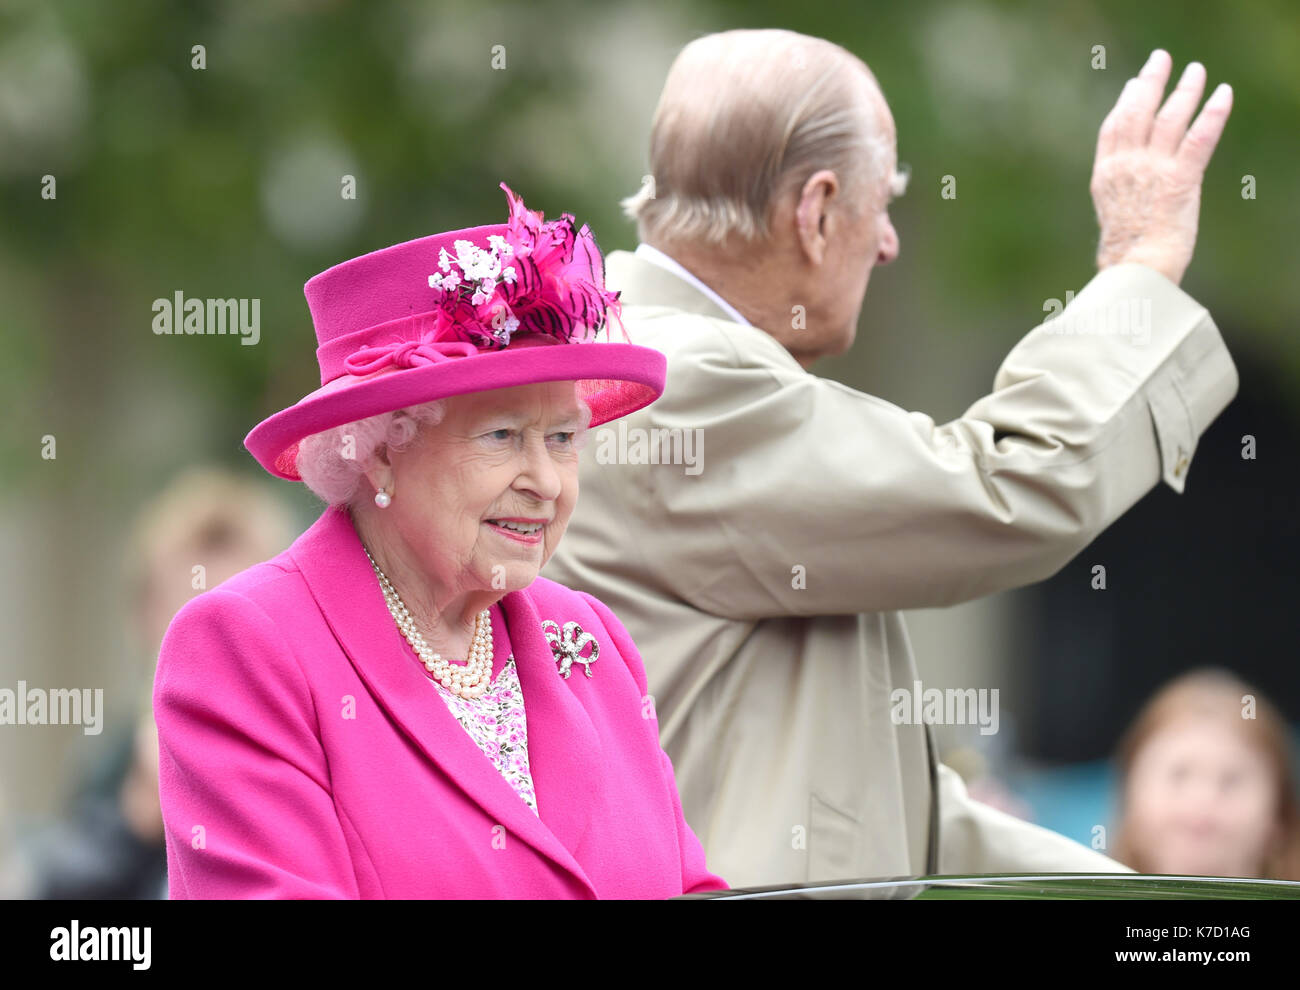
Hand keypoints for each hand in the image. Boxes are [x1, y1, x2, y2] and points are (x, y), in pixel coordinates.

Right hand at [1091, 49, 1232, 285]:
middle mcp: (1126, 167)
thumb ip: (1123, 191)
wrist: (1134, 270)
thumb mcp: (1114, 215)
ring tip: (1196, 72)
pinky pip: (1199, 138)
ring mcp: (1152, 171)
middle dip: (1150, 82)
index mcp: (1106, 176)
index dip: (1125, 101)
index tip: (1135, 83)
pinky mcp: (1180, 180)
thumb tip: (1130, 186)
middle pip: (1137, 112)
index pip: (1113, 127)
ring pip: (1168, 119)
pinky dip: (1212, 114)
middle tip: (1162, 60)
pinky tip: (1222, 95)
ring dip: (1184, 90)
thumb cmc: (1125, 255)